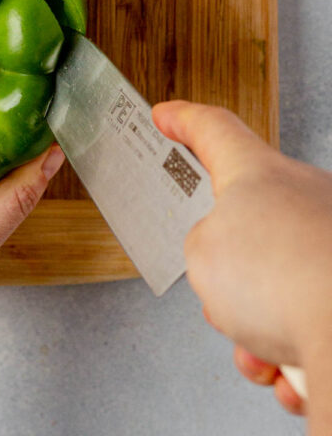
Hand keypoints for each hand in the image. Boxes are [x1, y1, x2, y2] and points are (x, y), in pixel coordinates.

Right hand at [153, 101, 331, 430]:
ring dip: (256, 328)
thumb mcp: (200, 251)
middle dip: (226, 275)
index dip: (183, 123)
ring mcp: (329, 248)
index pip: (213, 130)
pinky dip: (291, 358)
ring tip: (261, 342)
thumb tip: (227, 269)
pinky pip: (306, 330)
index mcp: (260, 172)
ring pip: (275, 288)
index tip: (167, 117)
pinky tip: (290, 366)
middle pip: (246, 228)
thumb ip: (201, 247)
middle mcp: (304, 201)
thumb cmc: (290, 279)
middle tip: (220, 296)